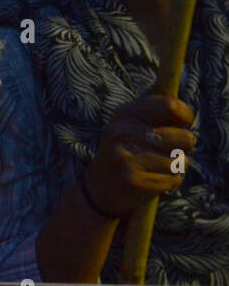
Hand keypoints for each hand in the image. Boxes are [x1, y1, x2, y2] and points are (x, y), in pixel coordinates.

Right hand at [83, 95, 195, 217]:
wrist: (100, 186)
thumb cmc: (128, 149)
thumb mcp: (135, 122)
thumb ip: (159, 109)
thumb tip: (183, 99)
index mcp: (125, 114)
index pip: (170, 106)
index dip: (184, 115)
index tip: (180, 122)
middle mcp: (123, 133)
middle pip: (185, 137)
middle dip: (184, 146)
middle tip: (165, 149)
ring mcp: (127, 158)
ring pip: (181, 161)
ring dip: (175, 166)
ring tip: (155, 166)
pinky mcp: (134, 181)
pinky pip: (174, 180)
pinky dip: (169, 182)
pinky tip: (151, 179)